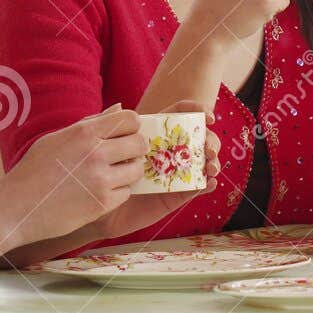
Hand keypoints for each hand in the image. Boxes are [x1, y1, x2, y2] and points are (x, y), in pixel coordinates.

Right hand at [0, 105, 146, 244]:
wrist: (15, 208)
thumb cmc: (33, 171)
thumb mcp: (56, 138)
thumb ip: (90, 123)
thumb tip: (118, 107)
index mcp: (83, 132)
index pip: (129, 119)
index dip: (132, 127)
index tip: (125, 136)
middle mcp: (95, 152)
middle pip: (140, 143)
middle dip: (136, 150)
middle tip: (124, 157)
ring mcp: (100, 179)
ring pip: (137, 170)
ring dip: (128, 173)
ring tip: (111, 176)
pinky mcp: (102, 203)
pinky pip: (126, 193)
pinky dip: (118, 193)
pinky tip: (100, 192)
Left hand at [82, 100, 222, 239]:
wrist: (99, 206)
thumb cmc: (102, 173)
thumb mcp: (105, 146)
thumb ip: (111, 126)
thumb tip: (119, 106)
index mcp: (157, 134)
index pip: (183, 115)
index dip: (199, 111)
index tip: (208, 116)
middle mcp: (169, 152)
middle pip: (199, 139)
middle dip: (211, 140)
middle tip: (208, 148)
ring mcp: (175, 174)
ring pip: (202, 163)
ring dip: (213, 161)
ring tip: (210, 166)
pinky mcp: (175, 196)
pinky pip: (196, 188)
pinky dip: (207, 184)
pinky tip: (209, 182)